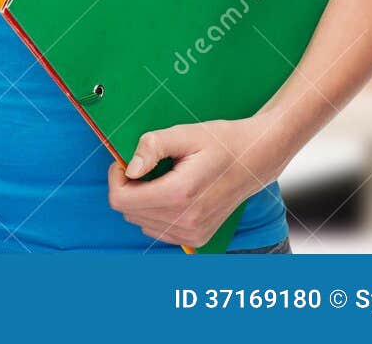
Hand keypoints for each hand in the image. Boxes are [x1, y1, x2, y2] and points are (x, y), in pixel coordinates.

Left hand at [106, 116, 286, 248]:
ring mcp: (193, 234)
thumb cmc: (221, 142)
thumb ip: (152, 147)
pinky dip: (155, 211)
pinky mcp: (197, 239)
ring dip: (142, 200)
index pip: (122, 200)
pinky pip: (158, 230)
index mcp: (180, 195)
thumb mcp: (184, 133)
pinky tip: (170, 191)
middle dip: (129, 186)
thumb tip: (129, 168)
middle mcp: (186, 222)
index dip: (116, 177)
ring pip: (141, 222)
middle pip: (129, 212)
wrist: (255, 159)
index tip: (127, 160)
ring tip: (162, 176)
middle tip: (147, 164)